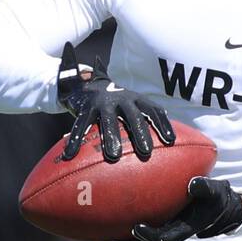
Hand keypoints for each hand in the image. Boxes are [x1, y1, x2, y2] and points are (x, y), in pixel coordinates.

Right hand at [56, 41, 175, 161]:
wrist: (89, 84)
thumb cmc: (118, 105)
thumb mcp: (133, 107)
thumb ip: (147, 122)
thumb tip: (170, 148)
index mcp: (137, 100)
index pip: (153, 110)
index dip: (163, 124)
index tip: (171, 140)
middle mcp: (122, 99)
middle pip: (133, 116)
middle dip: (140, 133)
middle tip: (146, 152)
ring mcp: (103, 103)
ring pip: (108, 121)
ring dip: (111, 137)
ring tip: (114, 156)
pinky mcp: (85, 107)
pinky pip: (81, 125)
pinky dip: (76, 140)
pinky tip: (71, 154)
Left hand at [109, 177, 241, 240]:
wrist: (216, 206)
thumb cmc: (214, 197)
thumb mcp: (215, 191)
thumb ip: (205, 188)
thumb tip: (192, 183)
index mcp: (183, 229)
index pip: (164, 237)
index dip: (150, 235)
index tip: (136, 229)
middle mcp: (169, 233)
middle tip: (105, 240)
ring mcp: (161, 232)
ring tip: (96, 237)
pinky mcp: (155, 226)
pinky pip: (134, 232)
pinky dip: (119, 229)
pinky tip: (103, 220)